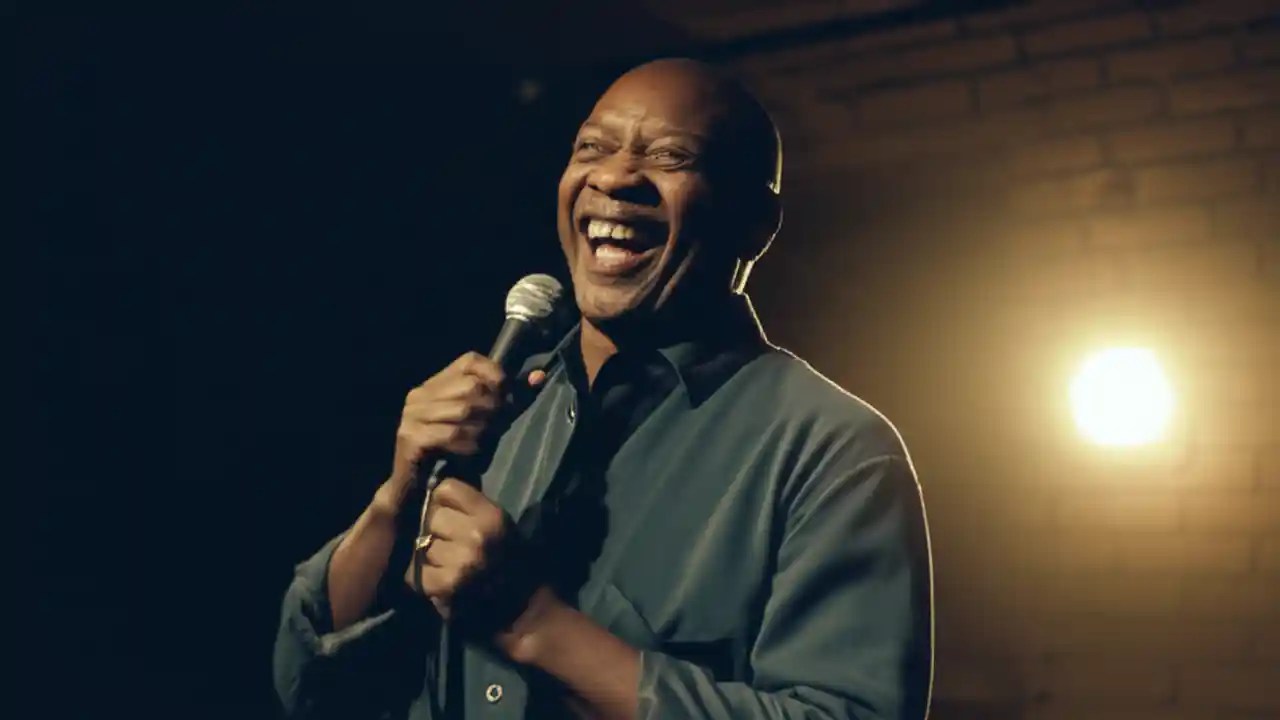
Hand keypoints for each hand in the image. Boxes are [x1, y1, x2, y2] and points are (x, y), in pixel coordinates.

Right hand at [378, 352, 505, 513]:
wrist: (416, 493)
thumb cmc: (453, 455)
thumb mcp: (480, 423)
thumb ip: (506, 399)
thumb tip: (540, 377)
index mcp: (434, 385)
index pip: (470, 360)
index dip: (495, 374)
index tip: (506, 396)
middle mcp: (419, 395)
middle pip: (471, 386)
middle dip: (492, 408)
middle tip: (495, 429)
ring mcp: (412, 416)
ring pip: (464, 410)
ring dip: (481, 429)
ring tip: (483, 443)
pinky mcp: (410, 438)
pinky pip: (452, 433)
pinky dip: (469, 445)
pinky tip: (472, 454)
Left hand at [404, 477, 539, 627]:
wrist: (523, 612)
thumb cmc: (512, 564)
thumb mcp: (500, 526)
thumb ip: (471, 508)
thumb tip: (433, 489)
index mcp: (492, 517)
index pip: (446, 489)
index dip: (441, 500)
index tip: (447, 513)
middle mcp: (477, 536)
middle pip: (431, 516)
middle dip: (434, 529)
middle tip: (448, 544)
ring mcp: (460, 562)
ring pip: (421, 544)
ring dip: (428, 555)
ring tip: (446, 564)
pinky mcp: (446, 586)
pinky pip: (416, 572)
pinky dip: (422, 578)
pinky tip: (438, 581)